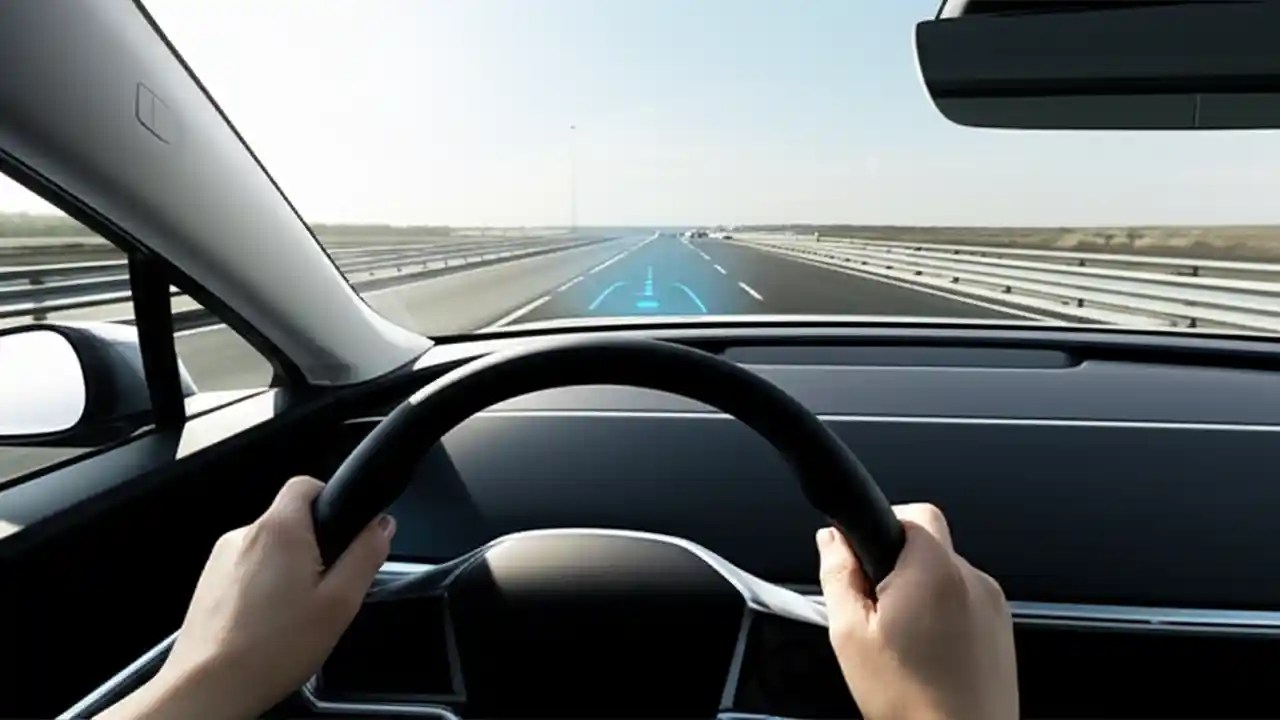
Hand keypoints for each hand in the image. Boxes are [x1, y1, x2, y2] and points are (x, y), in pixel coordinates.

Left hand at [98, 476, 395, 719]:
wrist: (209, 689)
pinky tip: (269, 625)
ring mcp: (221, 560)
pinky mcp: (208, 584)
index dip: (330, 499)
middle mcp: (244, 535)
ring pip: (269, 549)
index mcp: (280, 530)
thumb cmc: (273, 648)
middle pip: (289, 520)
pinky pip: (247, 571)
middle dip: (313, 547)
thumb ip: (365, 556)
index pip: (306, 484)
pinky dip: (262, 589)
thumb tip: (382, 525)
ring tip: (295, 615)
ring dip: (286, 571)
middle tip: (326, 589)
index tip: (343, 532)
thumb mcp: (339, 603)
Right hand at [817, 504, 1017, 719]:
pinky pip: (965, 600)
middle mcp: (972, 580)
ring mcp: (993, 605)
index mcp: (934, 572)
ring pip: (946, 573)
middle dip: (898, 563)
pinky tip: (926, 652)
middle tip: (876, 606)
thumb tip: (831, 539)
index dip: (881, 526)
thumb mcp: (850, 636)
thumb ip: (838, 575)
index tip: (863, 557)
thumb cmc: (911, 704)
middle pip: (929, 542)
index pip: (911, 512)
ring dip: (921, 591)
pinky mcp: (1002, 629)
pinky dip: (943, 614)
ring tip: (903, 640)